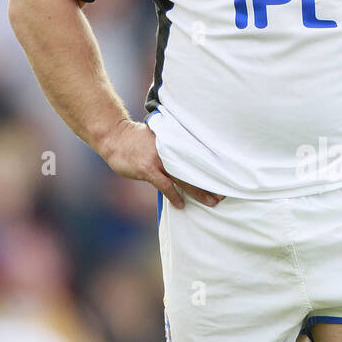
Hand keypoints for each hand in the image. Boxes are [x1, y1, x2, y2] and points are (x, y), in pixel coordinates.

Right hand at [98, 119, 222, 208]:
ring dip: (198, 191)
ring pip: (184, 178)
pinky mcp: (148, 169)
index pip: (199, 154)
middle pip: (195, 167)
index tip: (226, 176)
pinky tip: (181, 204)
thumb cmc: (137, 139)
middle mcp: (171, 149)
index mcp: (175, 140)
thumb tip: (188, 156)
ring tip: (211, 202)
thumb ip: (173, 145)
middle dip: (211, 181)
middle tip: (225, 192)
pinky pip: (165, 185)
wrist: (115, 137)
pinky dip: (174, 195)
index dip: (213, 166)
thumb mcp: (159, 136)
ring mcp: (159, 159)